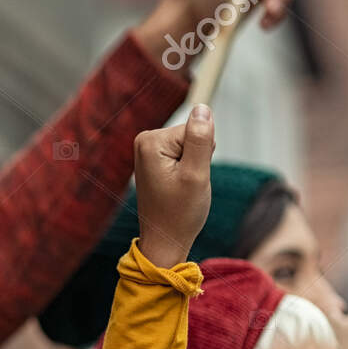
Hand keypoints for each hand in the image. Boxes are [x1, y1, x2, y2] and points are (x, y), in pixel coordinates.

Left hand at [134, 104, 214, 268]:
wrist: (165, 240)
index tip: (189, 176)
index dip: (202, 153)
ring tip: (182, 188)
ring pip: (190, 145)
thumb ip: (200, 139)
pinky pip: (185, 155)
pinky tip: (179, 187)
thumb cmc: (180, 213)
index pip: (195, 129)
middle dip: (197, 159)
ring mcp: (149, 151)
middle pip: (191, 134)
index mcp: (150, 141)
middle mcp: (145, 141)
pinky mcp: (156, 160)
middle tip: (187, 184)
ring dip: (194, 166)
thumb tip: (202, 108)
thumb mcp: (196, 174)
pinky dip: (189, 171)